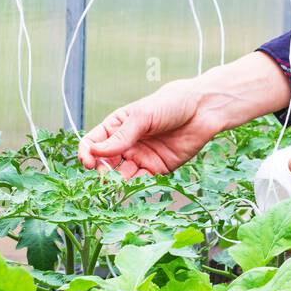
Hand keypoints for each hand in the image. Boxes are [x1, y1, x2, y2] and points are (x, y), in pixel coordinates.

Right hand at [78, 52, 290, 175]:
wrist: (203, 111)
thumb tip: (96, 151)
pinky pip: (142, 182)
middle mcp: (127, 144)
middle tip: (104, 176)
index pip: (94, 142)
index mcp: (118, 126)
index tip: (87, 162)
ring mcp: (141, 158)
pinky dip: (137, 185)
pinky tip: (136, 184)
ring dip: (117, 181)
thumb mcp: (142, 116)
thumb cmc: (171, 104)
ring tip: (119, 183)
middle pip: (105, 162)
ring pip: (122, 175)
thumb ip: (121, 136)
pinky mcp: (157, 170)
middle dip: (102, 171)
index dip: (87, 152)